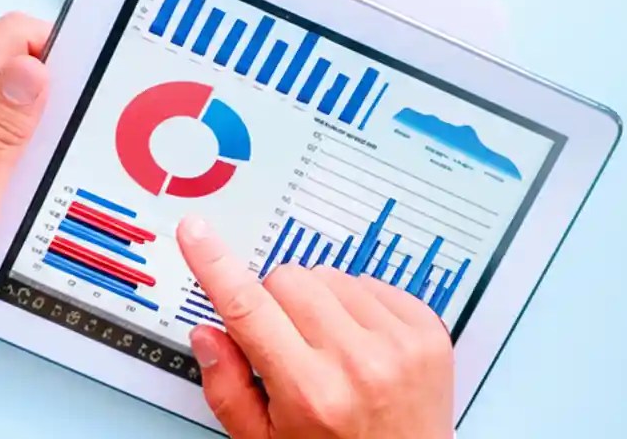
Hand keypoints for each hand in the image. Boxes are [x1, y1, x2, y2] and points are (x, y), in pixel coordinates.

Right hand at [177, 217, 453, 438]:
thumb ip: (226, 387)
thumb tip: (207, 333)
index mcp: (310, 393)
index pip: (248, 309)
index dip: (216, 264)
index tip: (197, 233)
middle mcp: (358, 364)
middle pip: (287, 278)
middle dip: (274, 303)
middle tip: (285, 345)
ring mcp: (400, 345)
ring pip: (329, 275)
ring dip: (318, 303)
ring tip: (329, 349)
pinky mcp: (429, 332)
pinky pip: (371, 282)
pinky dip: (357, 305)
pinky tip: (361, 344)